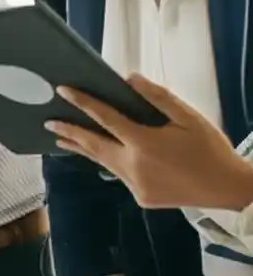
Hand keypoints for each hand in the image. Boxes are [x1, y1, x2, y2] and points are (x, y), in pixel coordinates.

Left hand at [46, 74, 252, 209]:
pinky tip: (104, 154)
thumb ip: (158, 98)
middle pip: (93, 145)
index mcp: (144, 143)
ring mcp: (135, 184)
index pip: (105, 118)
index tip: (63, 90)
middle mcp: (132, 165)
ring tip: (62, 139)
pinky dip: (110, 162)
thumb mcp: (189, 118)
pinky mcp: (140, 197)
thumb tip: (130, 79)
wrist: (228, 189)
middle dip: (69, 132)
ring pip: (103, 162)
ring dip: (83, 148)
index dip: (83, 102)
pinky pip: (120, 175)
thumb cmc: (210, 149)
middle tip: (48, 122)